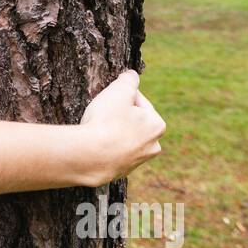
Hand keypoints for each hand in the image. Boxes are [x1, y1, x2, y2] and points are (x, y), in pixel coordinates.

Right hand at [76, 69, 165, 186]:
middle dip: (120, 116)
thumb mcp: (119, 90)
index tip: (109, 100)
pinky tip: (95, 144)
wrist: (90, 156)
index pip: (138, 101)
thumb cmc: (107, 121)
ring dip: (114, 133)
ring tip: (98, 130)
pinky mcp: (120, 172)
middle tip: (103, 114)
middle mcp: (152, 146)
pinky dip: (106, 148)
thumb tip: (132, 75)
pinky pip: (114, 154)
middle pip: (134, 122)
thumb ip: (129, 79)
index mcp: (157, 125)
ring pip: (125, 139)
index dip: (120, 97)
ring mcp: (136, 162)